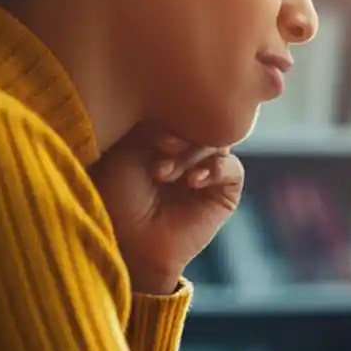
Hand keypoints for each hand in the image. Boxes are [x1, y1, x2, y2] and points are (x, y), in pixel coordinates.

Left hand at [89, 125, 244, 294]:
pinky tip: (193, 182)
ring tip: (165, 173)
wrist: (131, 244)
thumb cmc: (117, 197)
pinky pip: (232, 168)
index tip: (151, 132)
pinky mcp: (224, 191)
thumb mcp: (126, 149)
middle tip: (161, 147)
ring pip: (217, 141)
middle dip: (182, 133)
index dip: (170, 111)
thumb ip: (154, 123)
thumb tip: (185, 109)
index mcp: (164, 132)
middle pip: (201, 122)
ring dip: (191, 154)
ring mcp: (208, 168)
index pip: (179, 106)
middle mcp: (188, 147)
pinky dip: (215, 169)